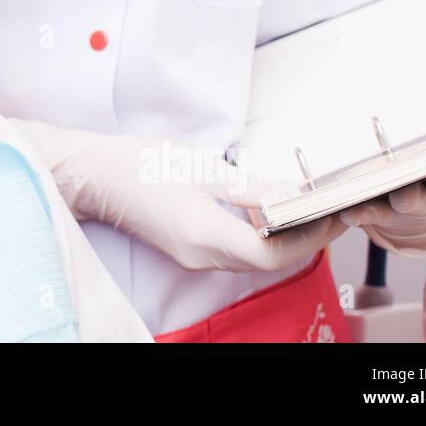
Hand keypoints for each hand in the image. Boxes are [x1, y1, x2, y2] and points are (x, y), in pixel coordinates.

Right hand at [8, 118, 346, 273]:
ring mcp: (194, 256)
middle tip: (330, 208)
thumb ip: (251, 186)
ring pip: (254, 259)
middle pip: (268, 260)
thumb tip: (294, 195)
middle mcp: (203, 255)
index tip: (332, 211)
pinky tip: (266, 211)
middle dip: (305, 237)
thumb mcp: (202, 167)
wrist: (94, 175)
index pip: (274, 252)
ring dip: (284, 238)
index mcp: (207, 234)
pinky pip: (236, 251)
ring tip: (306, 207)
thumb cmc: (141, 164)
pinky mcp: (188, 248)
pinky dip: (260, 235)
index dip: (310, 235)